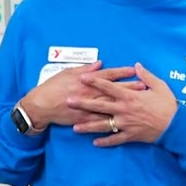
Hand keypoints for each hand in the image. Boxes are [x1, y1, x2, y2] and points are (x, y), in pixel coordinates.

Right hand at [21, 62, 143, 128]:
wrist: (41, 105)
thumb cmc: (53, 87)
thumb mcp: (67, 73)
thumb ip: (85, 69)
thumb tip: (99, 64)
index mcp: (85, 80)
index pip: (107, 75)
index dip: (121, 72)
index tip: (133, 70)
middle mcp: (89, 93)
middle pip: (113, 90)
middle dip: (129, 88)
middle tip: (143, 86)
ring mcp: (87, 107)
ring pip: (110, 105)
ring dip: (125, 104)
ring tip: (138, 103)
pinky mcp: (84, 119)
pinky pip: (101, 121)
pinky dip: (112, 121)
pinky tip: (124, 122)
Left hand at [67, 63, 177, 146]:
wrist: (176, 127)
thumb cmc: (169, 105)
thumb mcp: (159, 86)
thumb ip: (146, 76)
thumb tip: (136, 65)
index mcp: (130, 96)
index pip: (108, 87)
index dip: (94, 81)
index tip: (82, 77)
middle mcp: (124, 110)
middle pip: (99, 106)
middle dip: (82, 104)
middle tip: (68, 101)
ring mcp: (126, 124)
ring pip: (103, 125)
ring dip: (88, 127)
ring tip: (74, 128)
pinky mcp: (130, 136)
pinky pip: (115, 140)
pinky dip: (105, 142)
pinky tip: (94, 142)